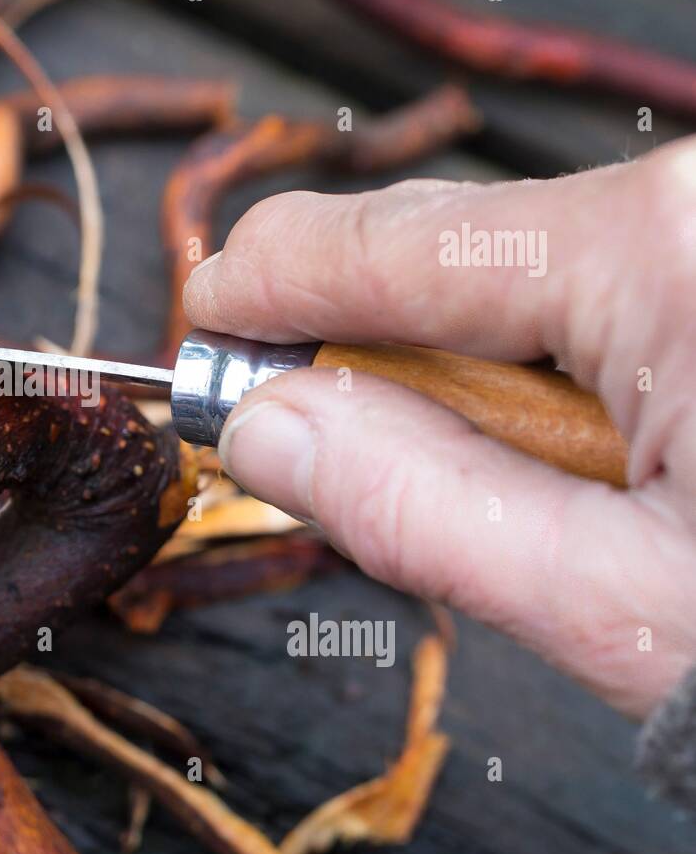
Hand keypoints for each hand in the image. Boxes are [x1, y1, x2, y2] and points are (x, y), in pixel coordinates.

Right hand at [184, 135, 695, 720]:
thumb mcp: (623, 608)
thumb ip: (416, 507)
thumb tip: (262, 424)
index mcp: (662, 256)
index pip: (378, 246)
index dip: (261, 298)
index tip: (203, 342)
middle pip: (445, 252)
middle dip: (378, 361)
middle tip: (348, 460)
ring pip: (532, 274)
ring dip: (495, 386)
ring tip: (569, 501)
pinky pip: (615, 287)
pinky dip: (576, 373)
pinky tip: (622, 459)